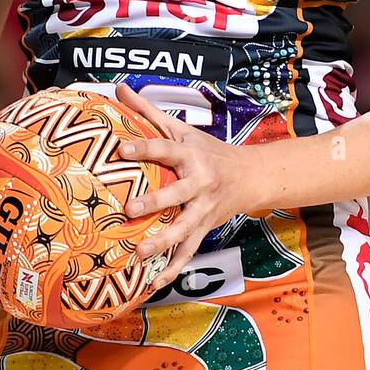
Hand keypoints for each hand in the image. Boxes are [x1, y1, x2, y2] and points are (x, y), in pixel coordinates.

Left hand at [113, 83, 251, 291]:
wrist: (250, 177)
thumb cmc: (209, 150)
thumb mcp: (182, 128)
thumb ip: (148, 112)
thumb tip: (119, 87)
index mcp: (191, 155)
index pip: (164, 149)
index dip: (143, 148)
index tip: (120, 149)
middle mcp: (199, 183)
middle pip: (176, 192)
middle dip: (155, 201)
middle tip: (130, 209)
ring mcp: (203, 209)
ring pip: (184, 228)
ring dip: (163, 242)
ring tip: (139, 251)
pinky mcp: (204, 229)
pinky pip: (188, 252)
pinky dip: (172, 268)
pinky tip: (153, 282)